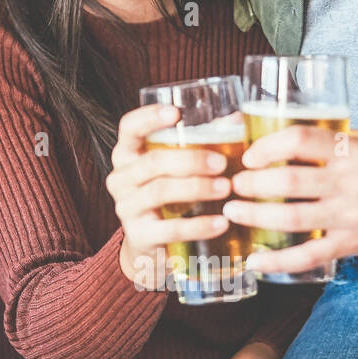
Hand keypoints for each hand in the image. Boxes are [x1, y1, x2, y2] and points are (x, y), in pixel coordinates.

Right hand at [106, 104, 233, 290]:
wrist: (152, 245)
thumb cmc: (170, 197)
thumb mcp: (176, 170)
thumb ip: (198, 144)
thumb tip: (237, 119)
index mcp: (127, 154)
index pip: (129, 128)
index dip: (149, 118)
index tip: (176, 113)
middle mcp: (120, 178)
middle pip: (153, 162)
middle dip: (191, 160)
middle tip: (221, 163)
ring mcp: (126, 207)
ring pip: (160, 191)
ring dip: (197, 188)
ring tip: (226, 188)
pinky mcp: (138, 236)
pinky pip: (170, 229)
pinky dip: (199, 225)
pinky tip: (221, 222)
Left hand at [223, 127, 357, 277]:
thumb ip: (333, 141)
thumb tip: (284, 135)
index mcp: (354, 151)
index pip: (299, 141)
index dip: (267, 147)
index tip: (249, 155)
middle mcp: (353, 182)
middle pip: (288, 183)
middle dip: (251, 185)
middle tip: (233, 185)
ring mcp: (354, 216)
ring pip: (292, 220)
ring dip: (255, 217)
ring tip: (233, 212)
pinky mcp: (355, 244)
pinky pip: (310, 256)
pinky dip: (278, 262)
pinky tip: (255, 262)